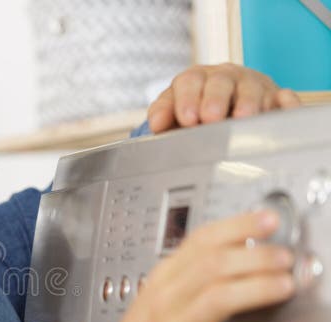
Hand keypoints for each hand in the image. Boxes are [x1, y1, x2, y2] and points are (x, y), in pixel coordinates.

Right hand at [92, 210, 294, 321]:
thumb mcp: (157, 297)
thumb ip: (191, 276)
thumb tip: (241, 255)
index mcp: (164, 279)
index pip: (201, 241)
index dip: (239, 226)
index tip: (268, 220)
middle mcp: (169, 299)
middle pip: (215, 264)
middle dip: (257, 256)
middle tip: (284, 257)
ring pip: (220, 297)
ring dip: (259, 287)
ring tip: (285, 285)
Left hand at [147, 63, 301, 133]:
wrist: (227, 107)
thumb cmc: (196, 112)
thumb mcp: (175, 113)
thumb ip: (164, 116)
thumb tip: (156, 125)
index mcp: (196, 79)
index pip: (188, 83)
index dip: (184, 100)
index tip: (183, 120)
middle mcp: (224, 78)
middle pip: (220, 82)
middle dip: (214, 100)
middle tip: (209, 118)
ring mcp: (251, 86)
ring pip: (251, 89)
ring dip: (247, 103)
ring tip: (241, 118)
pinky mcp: (275, 98)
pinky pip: (283, 98)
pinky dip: (284, 103)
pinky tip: (281, 109)